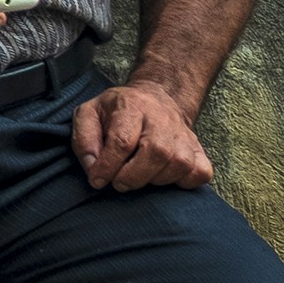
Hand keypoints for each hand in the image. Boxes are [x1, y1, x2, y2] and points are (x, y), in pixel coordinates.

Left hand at [74, 83, 213, 190]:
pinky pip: (199, 174)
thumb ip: (84, 139)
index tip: (97, 180)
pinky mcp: (199, 150)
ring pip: (178, 166)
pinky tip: (163, 176)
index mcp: (132, 106)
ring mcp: (185, 135)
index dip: (107, 166)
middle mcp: (162, 119)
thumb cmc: (117, 112)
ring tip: (139, 175)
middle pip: (155, 153)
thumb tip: (93, 167)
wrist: (153, 99)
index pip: (122, 141)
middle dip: (132, 176)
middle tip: (118, 182)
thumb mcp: (89, 114)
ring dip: (154, 180)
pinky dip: (183, 183)